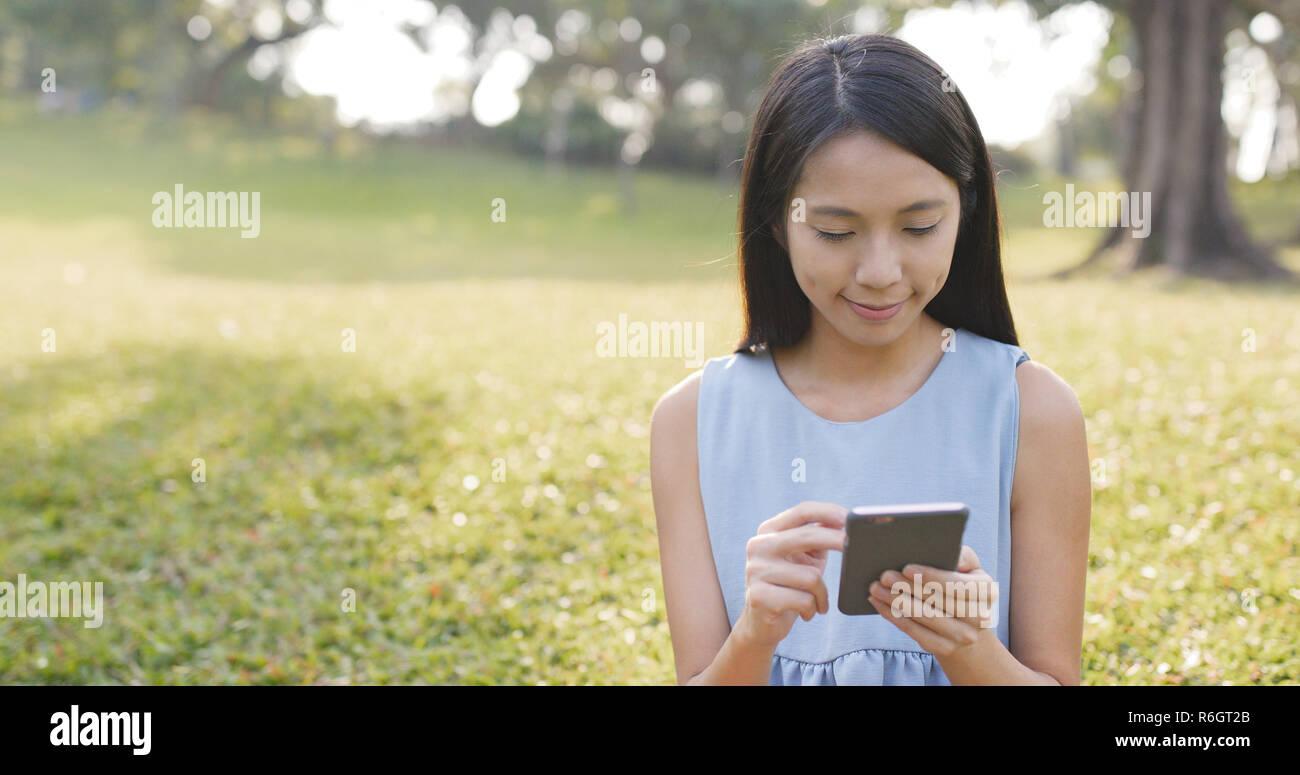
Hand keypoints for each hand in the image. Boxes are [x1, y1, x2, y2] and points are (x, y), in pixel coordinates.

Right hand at [737, 501, 847, 648]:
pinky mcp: (759, 597)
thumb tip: (844, 519)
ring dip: (822, 594)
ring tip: (818, 602)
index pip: (802, 512)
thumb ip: (818, 536)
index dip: (829, 511)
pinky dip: (812, 609)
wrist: (762, 624)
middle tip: (857, 548)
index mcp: (768, 532)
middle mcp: (758, 547)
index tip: (851, 519)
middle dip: (837, 540)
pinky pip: (804, 600)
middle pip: (807, 536)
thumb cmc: (789, 587)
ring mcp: (756, 571)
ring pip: (810, 577)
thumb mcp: (804, 558)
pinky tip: (806, 613)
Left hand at [866, 545, 998, 658]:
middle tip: (884, 576)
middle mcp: (979, 617)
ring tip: (875, 588)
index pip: (958, 585)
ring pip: (923, 617)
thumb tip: (951, 555)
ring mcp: (962, 636)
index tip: (907, 568)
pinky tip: (879, 604)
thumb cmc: (961, 584)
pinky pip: (914, 632)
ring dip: (895, 602)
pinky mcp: (944, 648)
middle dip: (907, 588)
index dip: (932, 577)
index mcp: (986, 592)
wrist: (967, 624)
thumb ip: (963, 556)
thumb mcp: (969, 567)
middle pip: (937, 602)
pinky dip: (894, 616)